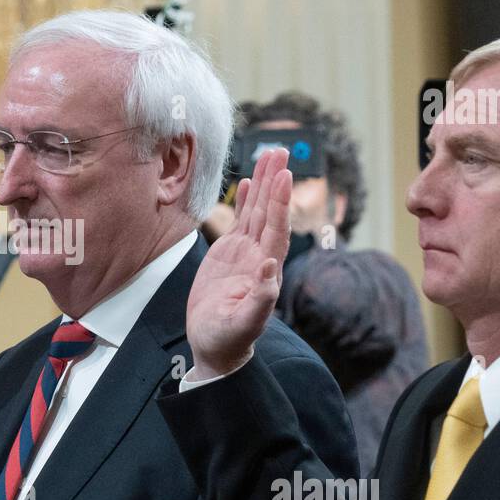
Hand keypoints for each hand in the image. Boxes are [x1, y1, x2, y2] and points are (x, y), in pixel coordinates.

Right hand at [186, 147, 292, 377]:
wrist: (215, 347)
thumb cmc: (228, 340)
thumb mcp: (243, 324)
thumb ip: (260, 300)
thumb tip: (271, 269)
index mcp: (265, 271)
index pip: (277, 230)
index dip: (281, 204)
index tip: (284, 177)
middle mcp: (259, 256)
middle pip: (270, 212)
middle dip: (275, 182)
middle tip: (280, 151)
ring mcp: (245, 253)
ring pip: (258, 211)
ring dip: (264, 184)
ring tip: (269, 155)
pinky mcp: (229, 255)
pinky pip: (240, 222)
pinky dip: (245, 201)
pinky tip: (248, 182)